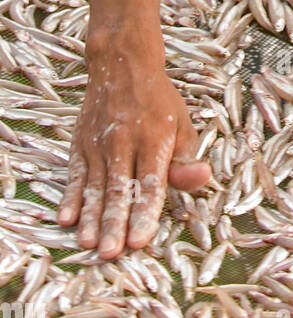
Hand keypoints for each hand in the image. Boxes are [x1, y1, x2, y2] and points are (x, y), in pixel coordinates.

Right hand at [57, 42, 210, 258]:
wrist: (123, 65)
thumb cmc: (159, 101)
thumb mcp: (182, 125)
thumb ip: (186, 159)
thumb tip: (201, 180)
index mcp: (155, 140)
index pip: (149, 184)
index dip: (144, 213)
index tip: (140, 240)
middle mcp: (125, 143)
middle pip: (119, 190)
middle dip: (114, 223)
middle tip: (111, 253)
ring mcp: (100, 144)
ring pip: (95, 186)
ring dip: (91, 217)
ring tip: (89, 243)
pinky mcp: (81, 143)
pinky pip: (74, 174)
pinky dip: (70, 197)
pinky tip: (66, 219)